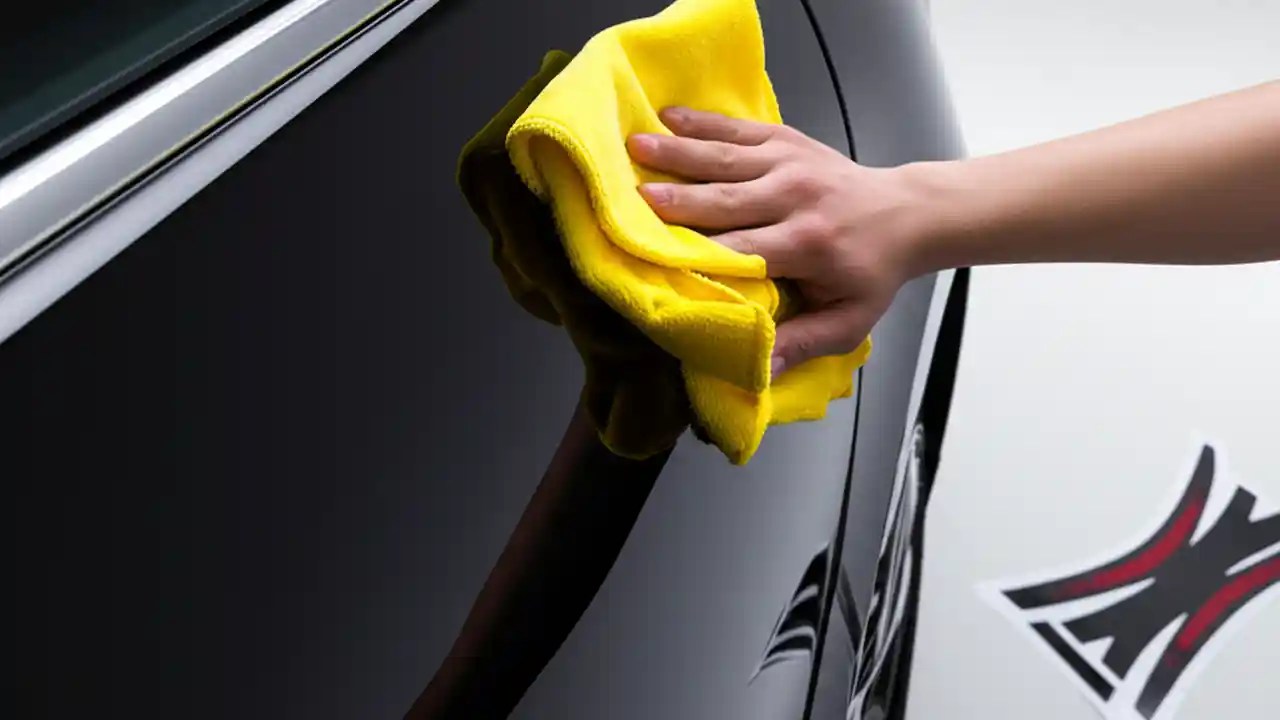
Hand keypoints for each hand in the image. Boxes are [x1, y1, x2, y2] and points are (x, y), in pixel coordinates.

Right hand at [627, 107, 927, 375]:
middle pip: (725, 198)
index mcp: (807, 243)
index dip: (698, 251)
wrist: (907, 214)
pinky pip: (739, 128)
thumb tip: (758, 373)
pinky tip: (668, 114)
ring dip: (678, 152)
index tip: (655, 252)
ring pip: (725, 157)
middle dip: (678, 198)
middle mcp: (795, 197)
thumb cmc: (870, 274)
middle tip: (632, 195)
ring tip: (635, 144)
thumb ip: (802, 343)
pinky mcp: (786, 140)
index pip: (742, 249)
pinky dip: (703, 121)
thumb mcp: (848, 321)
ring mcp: (790, 162)